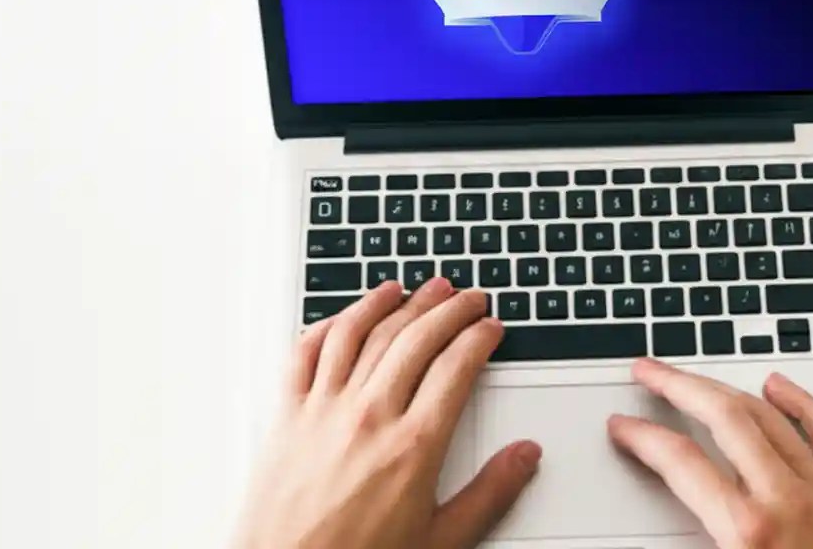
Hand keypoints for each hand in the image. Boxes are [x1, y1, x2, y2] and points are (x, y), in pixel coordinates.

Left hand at [234, 280, 540, 548]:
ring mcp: (324, 410)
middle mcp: (369, 417)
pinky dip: (329, 324)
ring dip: (392, 303)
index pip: (456, 367)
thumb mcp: (441, 540)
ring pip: (362, 333)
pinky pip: (307, 352)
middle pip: (415, 338)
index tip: (490, 326)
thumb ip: (490, 493)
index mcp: (413, 446)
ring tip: (413, 288)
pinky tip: (345, 316)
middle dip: (447, 309)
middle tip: (465, 296)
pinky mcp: (288, 416)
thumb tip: (525, 457)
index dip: (478, 337)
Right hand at [609, 358, 812, 548]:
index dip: (643, 438)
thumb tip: (644, 541)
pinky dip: (799, 403)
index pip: (681, 461)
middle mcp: (784, 499)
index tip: (622, 427)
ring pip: (768, 416)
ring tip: (695, 377)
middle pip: (724, 417)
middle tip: (649, 371)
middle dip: (679, 386)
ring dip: (726, 388)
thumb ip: (683, 548)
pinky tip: (778, 387)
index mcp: (747, 531)